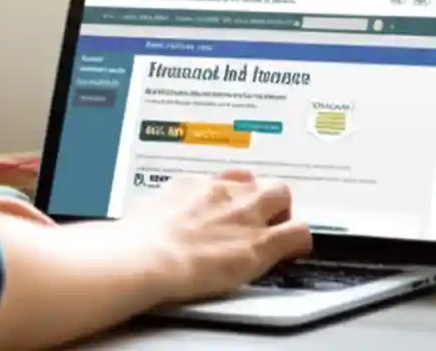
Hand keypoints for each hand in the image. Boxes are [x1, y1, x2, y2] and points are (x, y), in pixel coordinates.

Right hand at [122, 169, 311, 303]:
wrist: (146, 256)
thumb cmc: (136, 241)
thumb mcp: (147, 210)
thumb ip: (163, 208)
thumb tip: (155, 217)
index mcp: (194, 184)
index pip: (228, 179)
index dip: (237, 193)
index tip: (235, 206)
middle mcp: (223, 192)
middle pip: (259, 181)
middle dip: (265, 199)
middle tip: (259, 222)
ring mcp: (244, 214)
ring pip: (282, 197)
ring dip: (282, 214)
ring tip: (277, 235)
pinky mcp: (259, 242)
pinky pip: (297, 233)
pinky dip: (298, 241)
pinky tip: (292, 252)